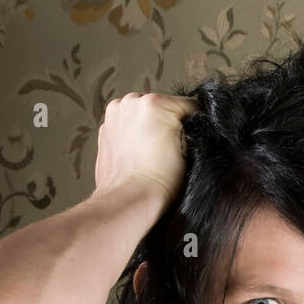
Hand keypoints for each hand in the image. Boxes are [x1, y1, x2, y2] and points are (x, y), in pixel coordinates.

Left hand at [94, 92, 199, 208]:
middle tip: (171, 148)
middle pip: (163, 106)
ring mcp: (116, 114)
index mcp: (154, 103)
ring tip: (153, 152)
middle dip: (168, 122)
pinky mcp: (106, 128)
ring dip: (150, 126)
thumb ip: (188, 128)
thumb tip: (186, 123)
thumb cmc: (159, 182)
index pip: (189, 105)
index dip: (197, 123)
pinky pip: (127, 124)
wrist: (129, 200)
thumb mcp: (189, 151)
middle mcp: (132, 102)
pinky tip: (139, 154)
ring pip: (142, 114)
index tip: (195, 138)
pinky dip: (134, 134)